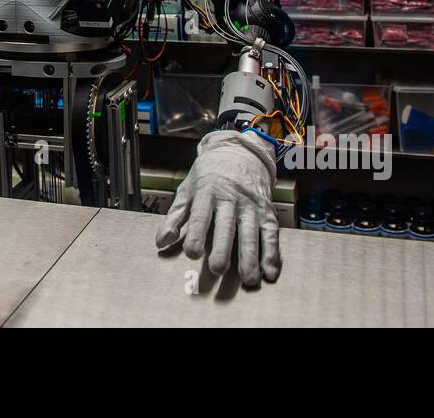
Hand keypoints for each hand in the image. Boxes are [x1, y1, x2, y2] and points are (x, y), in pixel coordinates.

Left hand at [155, 128, 280, 285]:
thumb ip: (175, 217)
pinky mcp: (267, 211)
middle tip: (218, 269)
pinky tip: (269, 272)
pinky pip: (271, 233)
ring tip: (249, 279)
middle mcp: (231, 198)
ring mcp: (251, 205)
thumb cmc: (209, 175)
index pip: (201, 216)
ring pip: (252, 232)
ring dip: (251, 256)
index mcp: (208, 192)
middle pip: (227, 226)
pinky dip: (272, 253)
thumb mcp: (187, 190)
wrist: (240, 153)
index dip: (197, 235)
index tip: (192, 253)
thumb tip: (161, 242)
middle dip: (224, 248)